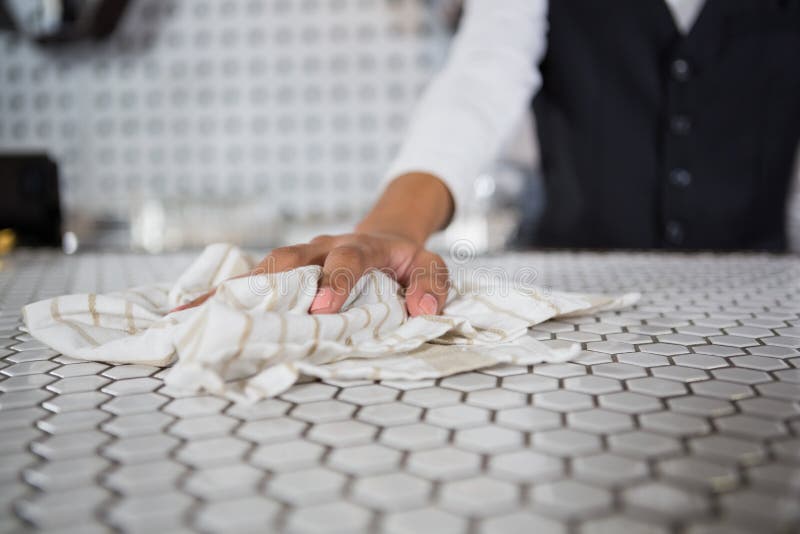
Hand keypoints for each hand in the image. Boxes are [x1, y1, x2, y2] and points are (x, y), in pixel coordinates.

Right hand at [172, 232, 449, 316]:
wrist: (385, 237)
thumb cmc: (406, 260)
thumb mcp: (431, 266)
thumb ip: (432, 284)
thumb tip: (424, 310)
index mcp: (361, 246)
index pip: (347, 259)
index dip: (335, 282)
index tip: (323, 310)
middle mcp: (322, 247)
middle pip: (287, 259)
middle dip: (261, 284)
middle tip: (232, 312)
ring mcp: (299, 258)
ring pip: (261, 270)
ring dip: (227, 292)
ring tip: (187, 317)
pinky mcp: (285, 271)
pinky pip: (252, 282)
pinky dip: (222, 296)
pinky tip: (189, 316)